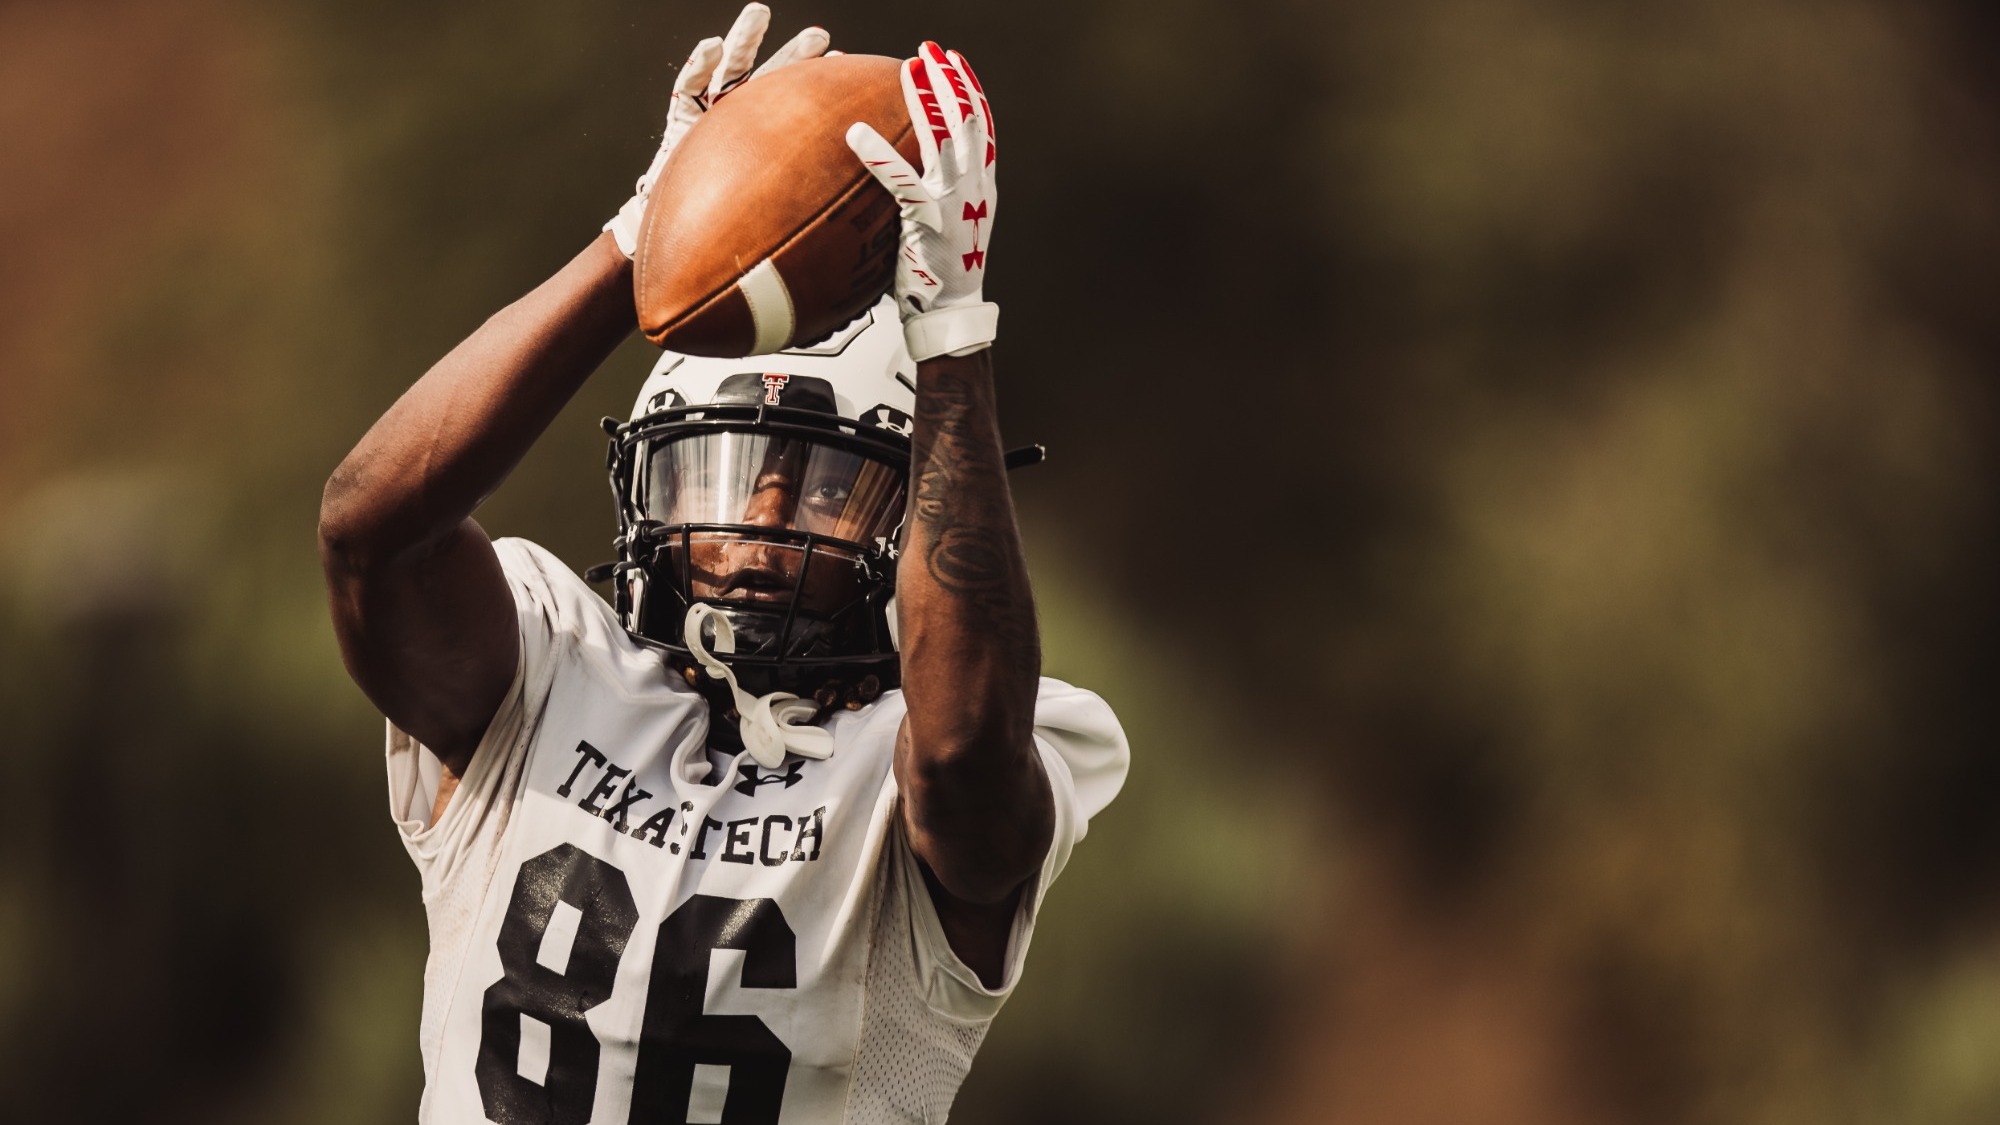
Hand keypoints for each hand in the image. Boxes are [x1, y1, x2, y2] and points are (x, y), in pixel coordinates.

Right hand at [603, 3, 829, 256]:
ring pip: (730, 69)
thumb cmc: (727, 222)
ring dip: (745, 39)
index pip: (796, 101)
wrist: (681, 234)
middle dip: (794, 54)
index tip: (846, 63)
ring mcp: (710, 114)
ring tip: (760, 13)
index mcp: (766, 134)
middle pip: (771, 77)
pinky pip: (688, 87)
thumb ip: (800, 195)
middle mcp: (742, 118)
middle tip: (819, 36)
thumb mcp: (771, 210)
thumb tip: (858, 206)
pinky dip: (699, 65)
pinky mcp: (680, 118)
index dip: (818, 81)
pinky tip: (712, 46)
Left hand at [845, 43, 999, 360]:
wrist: (950, 314)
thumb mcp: (943, 226)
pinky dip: (879, 155)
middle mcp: (973, 189)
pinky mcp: (928, 222)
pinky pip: (901, 180)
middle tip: (931, 51)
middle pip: (968, 121)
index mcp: (981, 187)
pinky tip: (856, 133)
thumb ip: (931, 196)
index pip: (981, 127)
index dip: (969, 90)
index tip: (955, 61)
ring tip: (911, 69)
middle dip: (950, 81)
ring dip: (927, 99)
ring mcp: (954, 203)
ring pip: (945, 139)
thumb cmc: (939, 273)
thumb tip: (902, 175)